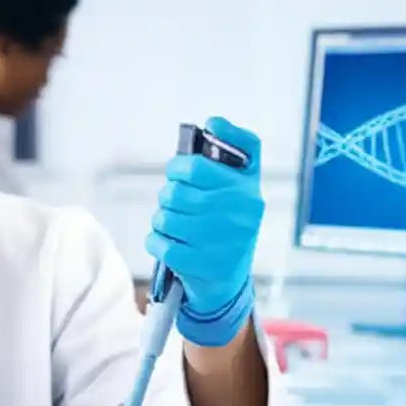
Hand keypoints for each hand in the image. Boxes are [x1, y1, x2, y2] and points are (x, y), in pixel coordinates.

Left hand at [146, 117, 264, 346]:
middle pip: (176, 191)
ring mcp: (219, 241)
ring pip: (164, 216)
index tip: (180, 172)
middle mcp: (239, 213)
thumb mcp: (243, 187)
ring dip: (163, 219)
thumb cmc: (230, 225)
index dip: (180, 167)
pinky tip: (171, 244)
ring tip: (177, 226)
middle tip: (176, 203)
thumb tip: (213, 123)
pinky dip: (157, 241)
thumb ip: (232, 152)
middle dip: (169, 195)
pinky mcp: (199, 264)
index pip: (198, 166)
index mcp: (248, 189)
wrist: (229, 283)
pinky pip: (157, 241)